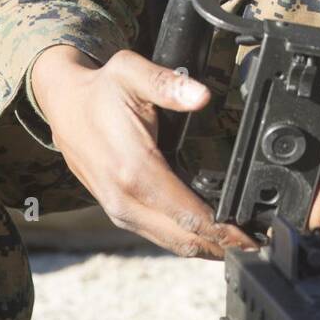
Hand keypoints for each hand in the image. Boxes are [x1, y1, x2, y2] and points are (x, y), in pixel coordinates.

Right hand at [30, 45, 258, 258]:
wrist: (62, 104)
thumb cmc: (100, 90)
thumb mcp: (132, 72)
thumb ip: (169, 84)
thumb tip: (201, 96)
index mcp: (134, 170)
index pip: (189, 214)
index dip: (224, 229)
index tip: (252, 236)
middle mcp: (124, 198)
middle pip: (183, 238)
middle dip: (222, 245)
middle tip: (257, 244)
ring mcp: (118, 209)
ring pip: (170, 242)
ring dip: (206, 247)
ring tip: (240, 245)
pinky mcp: (117, 211)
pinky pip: (157, 235)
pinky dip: (186, 240)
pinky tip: (208, 236)